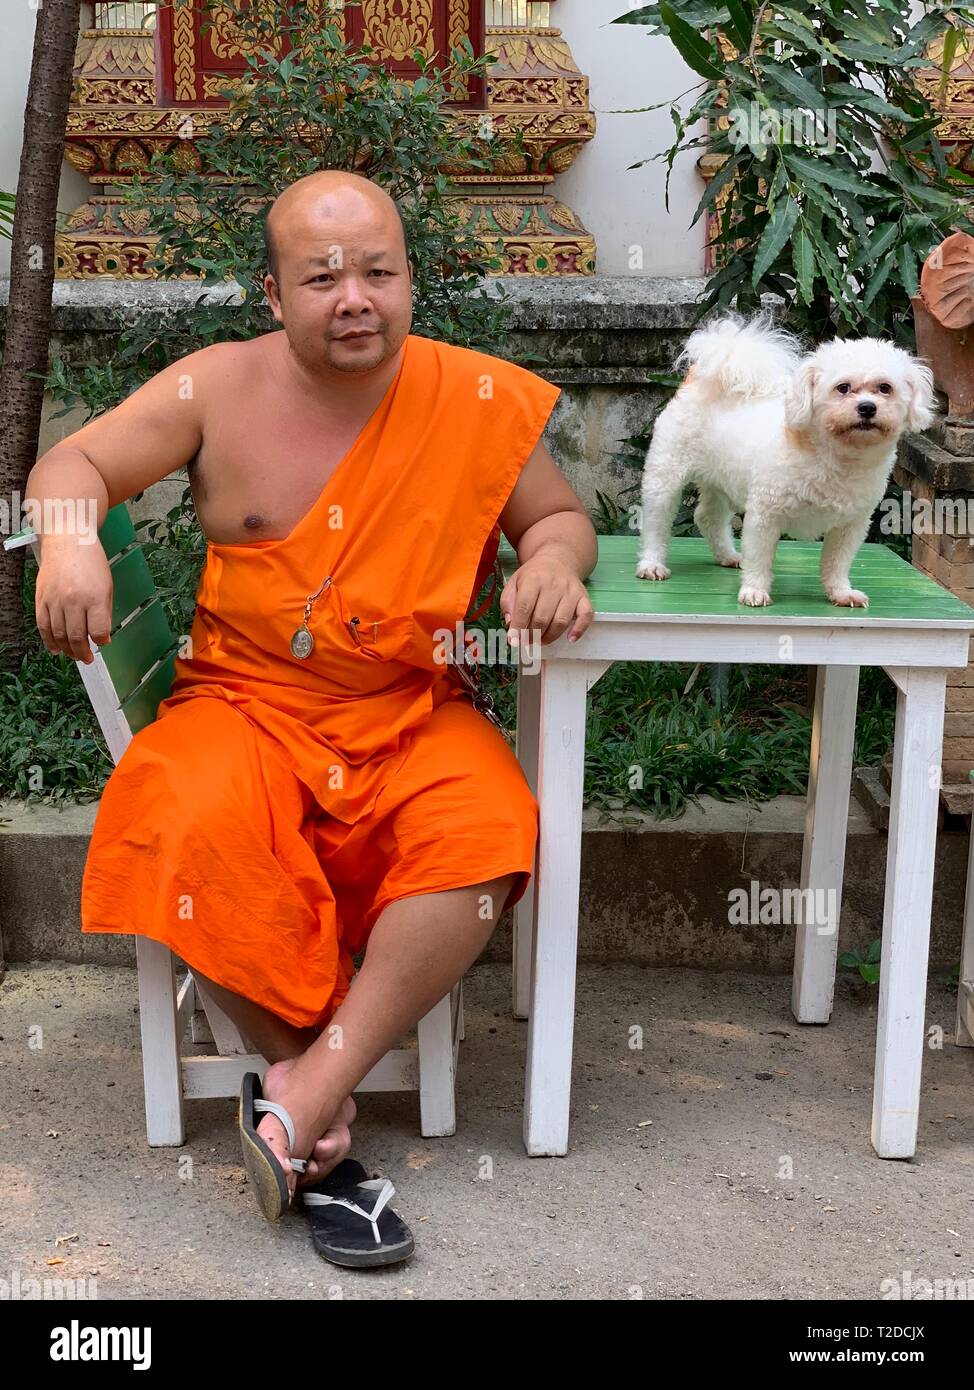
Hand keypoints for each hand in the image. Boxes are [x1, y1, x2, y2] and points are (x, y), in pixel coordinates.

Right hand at [35, 538, 113, 663]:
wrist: (68, 540)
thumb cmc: (91, 562)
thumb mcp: (107, 586)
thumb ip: (104, 612)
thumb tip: (102, 635)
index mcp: (95, 597)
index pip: (99, 630)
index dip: (102, 641)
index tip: (103, 643)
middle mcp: (74, 600)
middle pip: (77, 636)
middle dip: (83, 652)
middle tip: (87, 659)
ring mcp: (55, 600)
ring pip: (59, 634)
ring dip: (67, 650)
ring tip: (74, 655)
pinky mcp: (41, 598)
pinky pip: (43, 625)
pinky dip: (48, 640)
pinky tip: (55, 648)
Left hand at [499, 550, 593, 649]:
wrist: (558, 560)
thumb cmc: (534, 575)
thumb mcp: (514, 582)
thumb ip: (508, 602)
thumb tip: (511, 623)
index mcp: (533, 579)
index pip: (524, 607)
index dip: (518, 627)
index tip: (513, 641)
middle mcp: (553, 585)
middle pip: (542, 618)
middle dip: (532, 635)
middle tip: (527, 642)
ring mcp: (570, 591)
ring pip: (561, 621)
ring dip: (549, 637)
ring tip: (541, 641)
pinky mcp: (583, 597)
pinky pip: (586, 616)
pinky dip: (579, 630)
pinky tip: (570, 638)